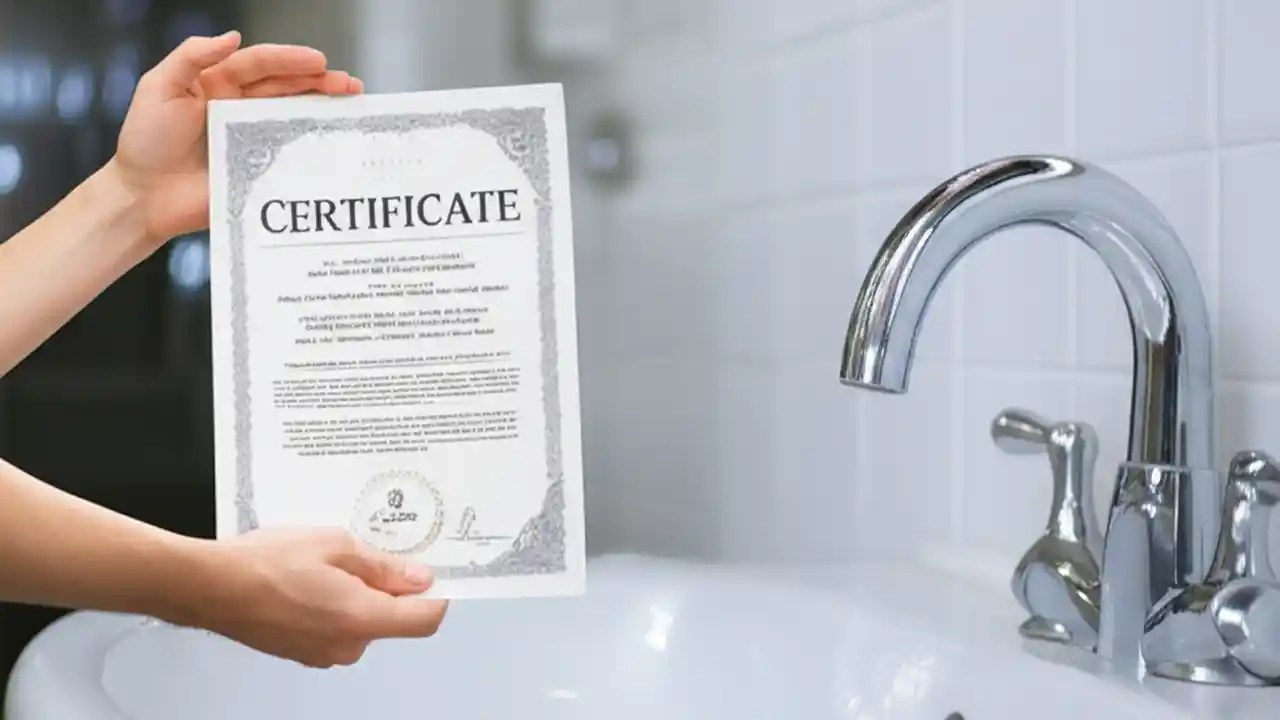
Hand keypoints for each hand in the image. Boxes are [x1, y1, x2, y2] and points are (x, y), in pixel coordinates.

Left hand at [112, 31, 362, 245]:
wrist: (142, 197)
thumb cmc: (145, 142)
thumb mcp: (158, 87)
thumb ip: (192, 57)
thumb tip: (233, 37)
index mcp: (218, 84)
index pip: (260, 65)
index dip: (290, 60)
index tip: (320, 62)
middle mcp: (239, 109)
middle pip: (286, 88)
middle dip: (319, 83)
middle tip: (349, 85)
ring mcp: (251, 140)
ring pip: (294, 117)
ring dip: (323, 109)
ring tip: (351, 104)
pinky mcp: (258, 170)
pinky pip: (290, 156)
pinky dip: (313, 147)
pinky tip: (333, 141)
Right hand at [179, 527, 447, 667]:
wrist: (210, 586)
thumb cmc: (265, 563)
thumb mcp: (335, 545)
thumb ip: (383, 566)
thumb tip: (417, 579)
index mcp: (361, 618)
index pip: (424, 621)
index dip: (436, 597)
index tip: (435, 576)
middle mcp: (346, 646)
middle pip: (392, 619)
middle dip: (387, 587)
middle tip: (362, 553)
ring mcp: (322, 654)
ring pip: (362, 622)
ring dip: (357, 594)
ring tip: (324, 564)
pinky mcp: (302, 652)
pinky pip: (335, 628)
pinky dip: (333, 606)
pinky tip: (307, 581)